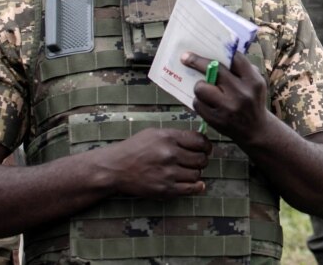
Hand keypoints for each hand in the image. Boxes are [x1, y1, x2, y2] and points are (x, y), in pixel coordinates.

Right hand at [93, 128, 210, 197]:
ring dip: (195, 172)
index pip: (200, 141)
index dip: (206, 146)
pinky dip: (196, 186)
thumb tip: (200, 140)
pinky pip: (190, 189)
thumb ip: (176, 135)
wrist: (116, 168)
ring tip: (187, 170)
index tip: (205, 149)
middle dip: (202, 159)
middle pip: (201, 159)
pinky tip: (196, 183)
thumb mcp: (154, 133)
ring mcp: (168, 173)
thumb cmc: (135, 148)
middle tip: (196, 160)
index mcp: (168, 138)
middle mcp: (170, 154)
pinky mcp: (165, 189)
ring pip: (197, 174)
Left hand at [183, 51, 269, 145]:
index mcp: (253, 81)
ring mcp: (228, 108)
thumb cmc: (252, 100)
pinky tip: (206, 102)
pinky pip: (197, 104)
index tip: (206, 46)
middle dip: (197, 61)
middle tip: (185, 57)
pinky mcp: (217, 120)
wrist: (256, 130)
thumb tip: (219, 53)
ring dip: (200, 86)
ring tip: (204, 88)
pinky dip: (199, 101)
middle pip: (215, 70)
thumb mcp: (254, 83)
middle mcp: (241, 93)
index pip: (235, 59)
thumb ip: (241, 69)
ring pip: (201, 88)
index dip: (220, 51)